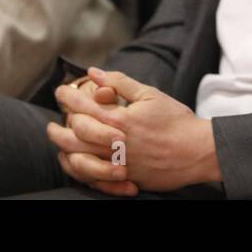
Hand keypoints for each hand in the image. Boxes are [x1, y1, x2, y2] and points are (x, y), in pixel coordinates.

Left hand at [54, 67, 220, 193]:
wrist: (197, 152)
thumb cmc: (176, 121)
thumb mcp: (150, 95)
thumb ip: (120, 83)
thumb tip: (95, 72)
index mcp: (122, 120)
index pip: (84, 106)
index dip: (69, 97)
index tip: (61, 90)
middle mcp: (117, 143)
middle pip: (76, 135)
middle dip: (60, 124)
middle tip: (54, 118)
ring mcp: (120, 164)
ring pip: (80, 158)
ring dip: (64, 148)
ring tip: (59, 139)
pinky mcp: (126, 178)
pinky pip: (94, 177)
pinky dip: (80, 169)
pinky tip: (76, 161)